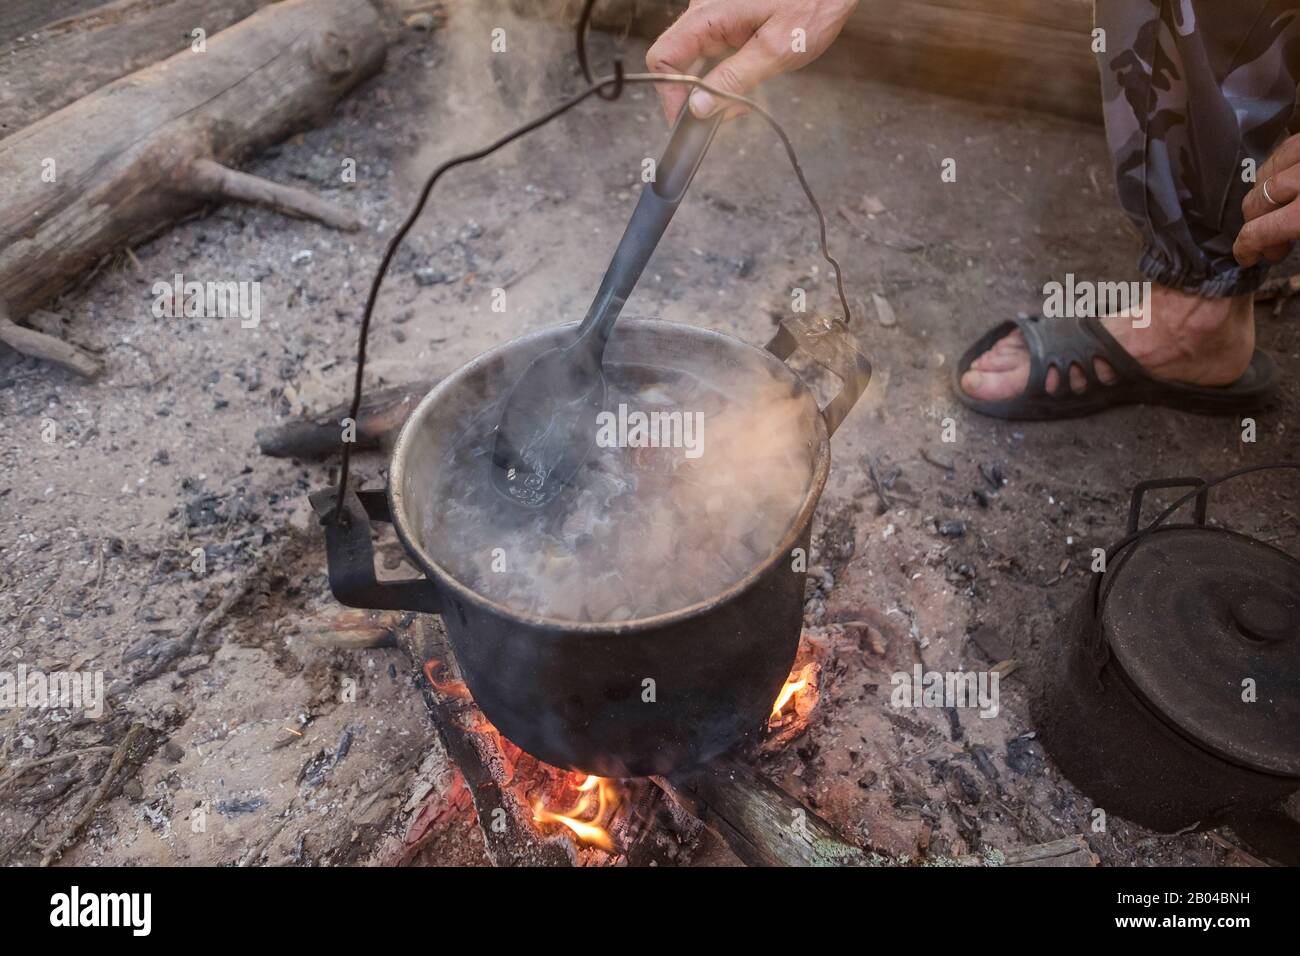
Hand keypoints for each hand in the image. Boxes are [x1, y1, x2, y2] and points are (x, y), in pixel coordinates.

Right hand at [645, 0, 857, 121]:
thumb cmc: (811, 6)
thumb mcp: (773, 52)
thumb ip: (732, 80)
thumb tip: (698, 108)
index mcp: (709, 14)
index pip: (663, 56)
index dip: (669, 93)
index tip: (687, 120)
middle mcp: (704, 10)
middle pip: (676, 60)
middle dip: (694, 94)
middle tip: (722, 116)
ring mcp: (714, 13)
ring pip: (693, 58)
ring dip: (709, 86)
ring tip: (739, 102)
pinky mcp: (726, 18)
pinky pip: (710, 50)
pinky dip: (720, 72)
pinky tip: (743, 84)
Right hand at [1235, 132, 1299, 265]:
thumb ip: (1297, 233)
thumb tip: (1277, 245)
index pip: (1257, 232)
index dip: (1246, 249)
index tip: (1248, 259)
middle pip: (1256, 203)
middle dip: (1257, 226)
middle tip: (1275, 244)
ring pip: (1265, 174)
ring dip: (1265, 196)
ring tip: (1280, 211)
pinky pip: (1284, 149)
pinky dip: (1278, 168)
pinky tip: (1287, 183)